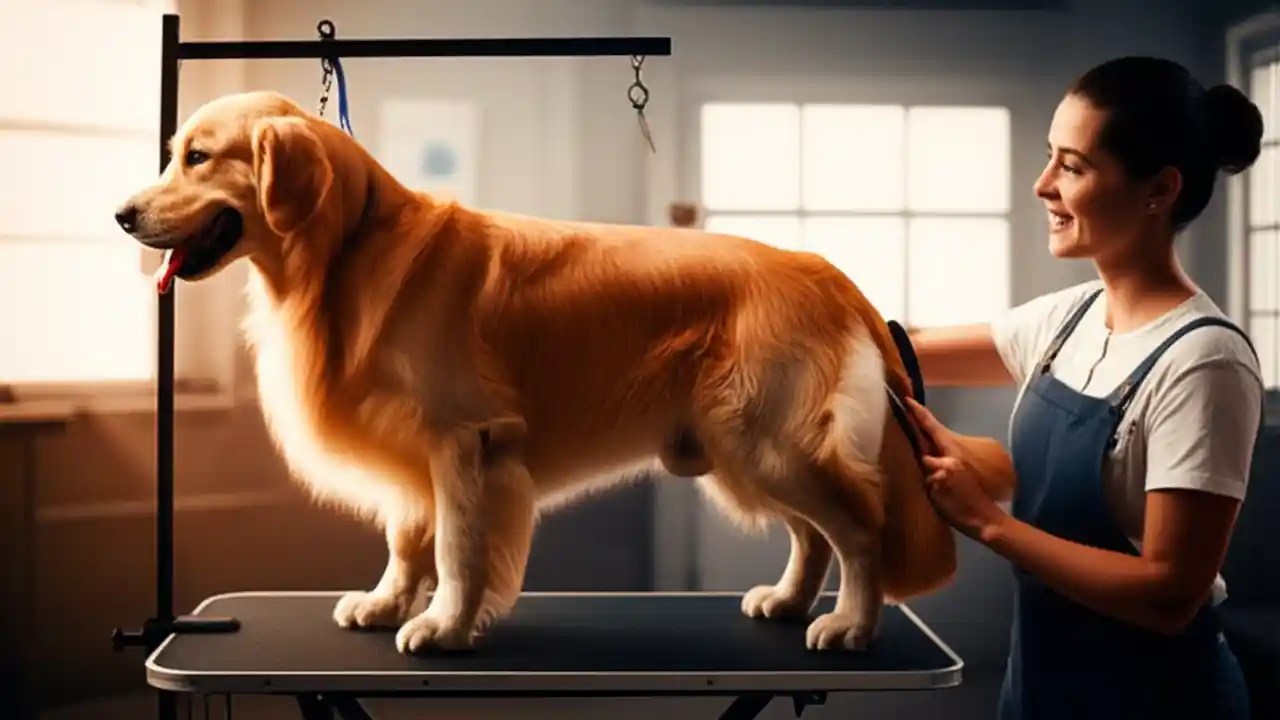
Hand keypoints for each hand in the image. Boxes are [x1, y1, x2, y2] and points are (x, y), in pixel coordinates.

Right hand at [904, 397, 1007, 542]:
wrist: (983, 521)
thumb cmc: (963, 504)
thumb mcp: (945, 485)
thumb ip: (934, 468)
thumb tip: (923, 457)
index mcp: (950, 453)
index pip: (932, 428)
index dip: (919, 414)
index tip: (907, 399)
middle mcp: (950, 455)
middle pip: (931, 434)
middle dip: (918, 423)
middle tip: (901, 411)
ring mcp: (951, 465)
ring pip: (931, 446)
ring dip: (919, 437)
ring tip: (903, 431)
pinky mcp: (949, 476)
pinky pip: (932, 459)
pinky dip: (923, 453)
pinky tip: (914, 456)